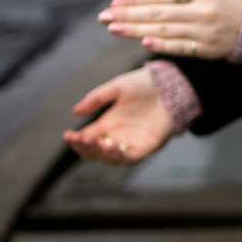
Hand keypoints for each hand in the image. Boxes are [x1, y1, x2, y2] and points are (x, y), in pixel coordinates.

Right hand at [63, 68, 177, 164]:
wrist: (173, 84)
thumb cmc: (145, 84)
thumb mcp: (118, 87)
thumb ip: (97, 98)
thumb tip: (75, 111)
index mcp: (109, 123)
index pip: (87, 138)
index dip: (76, 140)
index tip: (68, 135)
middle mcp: (118, 135)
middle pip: (96, 152)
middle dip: (85, 148)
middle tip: (81, 139)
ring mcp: (133, 142)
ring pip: (111, 158)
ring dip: (102, 153)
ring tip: (97, 142)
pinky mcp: (148, 146)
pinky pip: (131, 157)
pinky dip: (121, 156)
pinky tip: (113, 146)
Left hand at [99, 0, 241, 59]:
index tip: (115, 3)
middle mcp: (201, 10)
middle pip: (157, 13)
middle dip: (128, 15)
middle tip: (104, 18)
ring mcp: (204, 31)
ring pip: (163, 31)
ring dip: (136, 31)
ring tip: (114, 29)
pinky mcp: (208, 48)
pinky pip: (181, 47)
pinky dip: (162, 46)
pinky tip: (144, 43)